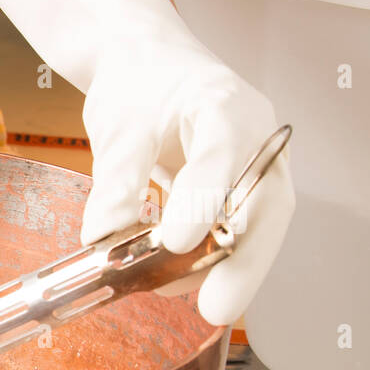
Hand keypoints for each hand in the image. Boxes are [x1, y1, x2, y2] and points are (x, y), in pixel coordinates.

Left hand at [79, 38, 295, 325]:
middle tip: (217, 307)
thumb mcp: (118, 119)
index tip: (174, 240)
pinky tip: (174, 280)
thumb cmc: (141, 81)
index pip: (223, 154)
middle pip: (266, 204)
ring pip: (258, 226)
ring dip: (225, 268)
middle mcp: (254, 138)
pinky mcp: (238, 193)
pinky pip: (234, 232)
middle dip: (244, 261)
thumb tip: (104, 235)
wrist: (149, 63)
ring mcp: (253, 168)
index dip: (203, 200)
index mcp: (225, 103)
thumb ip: (116, 176)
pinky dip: (208, 260)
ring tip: (175, 292)